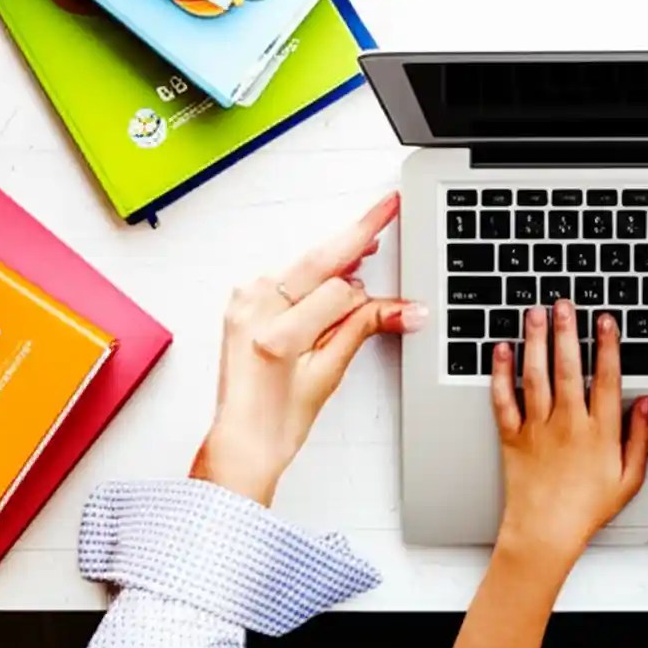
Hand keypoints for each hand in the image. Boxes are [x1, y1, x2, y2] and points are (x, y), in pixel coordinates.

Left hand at [190, 193, 426, 505]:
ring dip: (335, 257)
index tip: (402, 275)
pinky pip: (285, 276)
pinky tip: (334, 270)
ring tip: (368, 247)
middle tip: (386, 208)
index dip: (375, 296)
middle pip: (317, 261)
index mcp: (274, 333)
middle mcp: (253, 309)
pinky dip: (313, 272)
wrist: (242, 439)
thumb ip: (364, 328)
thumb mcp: (329, 373)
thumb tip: (406, 309)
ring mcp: (243, 303)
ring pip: (303, 266)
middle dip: (356, 236)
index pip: (339, 291)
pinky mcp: (241, 302)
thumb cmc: (278, 419)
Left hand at [491, 301, 647, 562]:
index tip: (605, 320)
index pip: (606, 378)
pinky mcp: (512, 436)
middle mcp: (568, 424)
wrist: (545, 532)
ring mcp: (537, 428)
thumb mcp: (630, 479)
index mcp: (600, 431)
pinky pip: (504, 399)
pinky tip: (501, 349)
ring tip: (535, 313)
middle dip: (567, 331)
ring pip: (535, 375)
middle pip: (568, 367)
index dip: (607, 345)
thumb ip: (642, 438)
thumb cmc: (587, 509)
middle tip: (564, 304)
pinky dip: (501, 373)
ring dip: (535, 341)